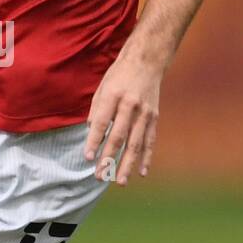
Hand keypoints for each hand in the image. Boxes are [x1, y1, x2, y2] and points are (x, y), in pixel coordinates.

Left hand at [84, 50, 162, 183]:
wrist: (147, 61)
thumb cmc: (120, 74)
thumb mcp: (103, 87)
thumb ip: (96, 110)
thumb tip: (91, 133)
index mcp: (114, 96)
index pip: (102, 123)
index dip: (94, 141)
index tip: (88, 157)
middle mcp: (130, 105)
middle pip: (119, 137)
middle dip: (109, 158)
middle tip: (100, 176)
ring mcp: (145, 113)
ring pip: (136, 144)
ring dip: (127, 164)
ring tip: (120, 181)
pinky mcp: (154, 117)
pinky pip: (150, 141)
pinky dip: (146, 158)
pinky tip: (142, 172)